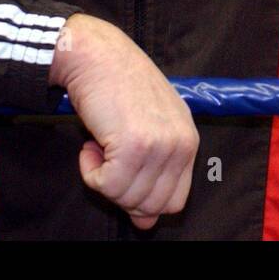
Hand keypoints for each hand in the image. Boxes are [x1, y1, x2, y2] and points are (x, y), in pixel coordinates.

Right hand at [48, 13, 198, 228]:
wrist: (97, 55)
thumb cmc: (118, 86)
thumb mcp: (147, 128)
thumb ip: (152, 175)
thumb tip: (146, 224)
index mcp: (189, 140)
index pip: (176, 200)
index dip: (145, 200)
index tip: (123, 180)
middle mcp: (180, 143)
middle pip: (151, 205)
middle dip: (121, 191)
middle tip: (108, 157)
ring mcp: (159, 145)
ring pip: (125, 197)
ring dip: (102, 177)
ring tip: (101, 143)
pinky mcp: (133, 145)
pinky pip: (105, 185)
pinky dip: (89, 171)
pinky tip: (91, 143)